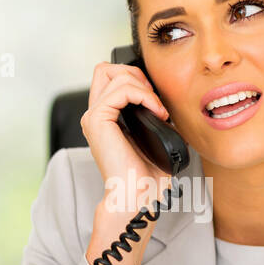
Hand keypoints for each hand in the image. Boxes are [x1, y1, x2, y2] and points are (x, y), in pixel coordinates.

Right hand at [80, 62, 173, 213]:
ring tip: (158, 109)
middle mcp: (95, 115)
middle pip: (107, 68)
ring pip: (113, 73)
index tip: (157, 103)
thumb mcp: (154, 138)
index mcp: (106, 118)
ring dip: (143, 87)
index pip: (112, 77)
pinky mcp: (97, 119)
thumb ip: (154, 115)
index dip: (136, 79)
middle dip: (135, 75)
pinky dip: (143, 95)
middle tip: (154, 100)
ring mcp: (93, 116)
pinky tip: (156, 112)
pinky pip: (121, 88)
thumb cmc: (146, 176)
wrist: (138, 196)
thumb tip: (170, 101)